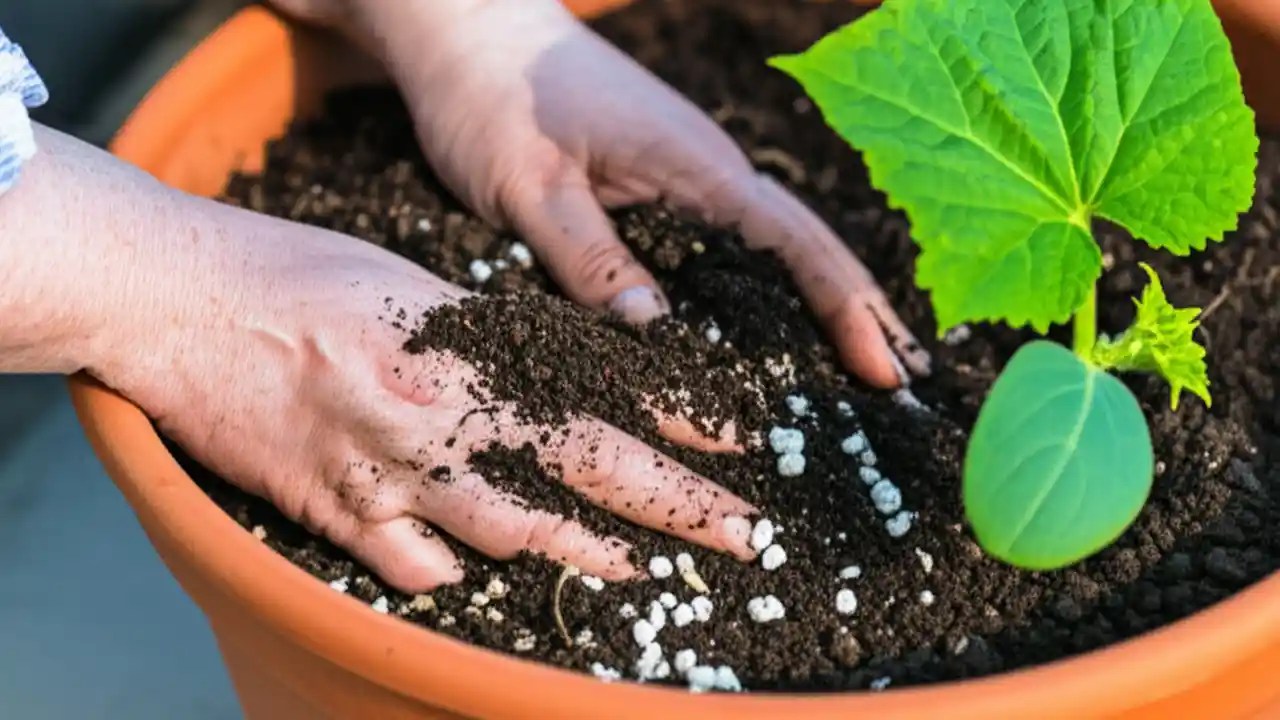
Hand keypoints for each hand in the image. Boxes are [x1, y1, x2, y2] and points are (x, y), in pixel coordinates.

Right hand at [103, 201, 755, 592]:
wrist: (177, 300)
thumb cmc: (294, 273)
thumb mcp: (410, 286)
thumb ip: (483, 342)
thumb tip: (553, 381)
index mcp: (463, 343)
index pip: (595, 385)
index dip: (674, 418)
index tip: (734, 442)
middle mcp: (438, 409)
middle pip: (581, 465)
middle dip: (675, 504)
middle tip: (743, 534)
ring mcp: (385, 467)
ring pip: (512, 530)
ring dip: (586, 554)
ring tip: (644, 570)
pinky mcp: (332, 511)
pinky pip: (414, 568)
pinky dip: (453, 575)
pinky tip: (480, 574)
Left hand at [271, 0, 931, 387]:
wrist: (471, 31)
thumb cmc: (493, 98)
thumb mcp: (528, 186)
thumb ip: (589, 257)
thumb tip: (657, 332)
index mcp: (693, 167)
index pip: (794, 244)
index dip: (845, 308)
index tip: (886, 371)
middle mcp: (709, 171)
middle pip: (809, 248)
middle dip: (863, 313)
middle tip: (908, 386)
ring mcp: (691, 176)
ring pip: (780, 249)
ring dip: (830, 303)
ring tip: (873, 368)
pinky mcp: (665, 185)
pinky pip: (738, 244)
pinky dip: (777, 288)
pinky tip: (783, 326)